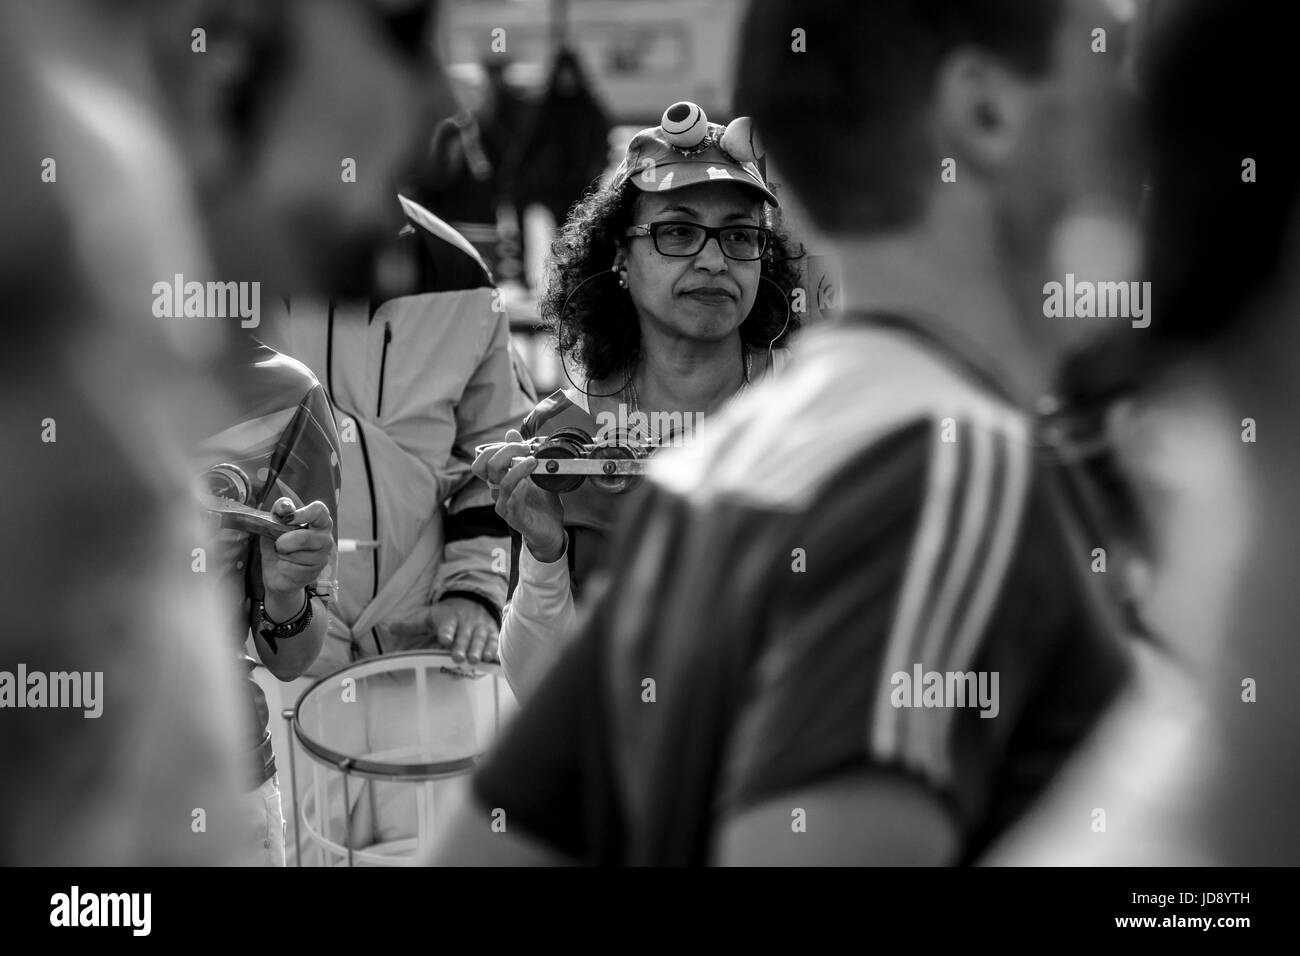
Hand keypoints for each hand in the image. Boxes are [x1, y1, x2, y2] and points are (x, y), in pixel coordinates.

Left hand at [259, 499, 332, 605]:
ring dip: (282, 555)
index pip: (320, 511)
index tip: (287, 519)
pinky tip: (286, 566)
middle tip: (278, 544)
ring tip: (283, 555)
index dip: (303, 513)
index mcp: (319, 522)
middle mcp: (325, 538)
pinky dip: (282, 567)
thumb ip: (280, 511)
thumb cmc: (280, 544)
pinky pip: (292, 569)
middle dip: (284, 542)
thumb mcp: (274, 524)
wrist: (277, 572)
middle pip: (304, 538)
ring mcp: (322, 557)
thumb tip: (285, 507)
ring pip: (297, 555)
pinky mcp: (314, 573)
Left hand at [389, 597, 498, 663]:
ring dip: (478, 649)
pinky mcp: (492, 633)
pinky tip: (494, 658)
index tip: (444, 639)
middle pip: (463, 636)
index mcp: (449, 619)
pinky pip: (495, 641)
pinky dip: (495, 649)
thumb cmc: (447, 615)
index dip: (446, 632)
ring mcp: (480, 628)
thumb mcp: (429, 617)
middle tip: (459, 657)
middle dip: (462, 646)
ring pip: (480, 639)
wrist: (473, 601)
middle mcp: (465, 624)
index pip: (447, 626)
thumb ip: (412, 625)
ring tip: (476, 659)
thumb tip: (389, 628)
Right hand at [472, 429, 565, 562]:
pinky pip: (512, 503)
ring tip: (534, 462)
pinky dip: (519, 490)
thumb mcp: (535, 474)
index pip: (481, 462)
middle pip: (488, 467)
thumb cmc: (540, 502)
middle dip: (507, 452)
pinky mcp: (515, 519)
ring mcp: (504, 506)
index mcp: (499, 480)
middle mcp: (497, 492)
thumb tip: (511, 433)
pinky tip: (528, 483)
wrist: (551, 529)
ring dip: (518, 469)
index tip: (520, 444)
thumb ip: (522, 455)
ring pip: (502, 483)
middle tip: (527, 450)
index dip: (496, 449)